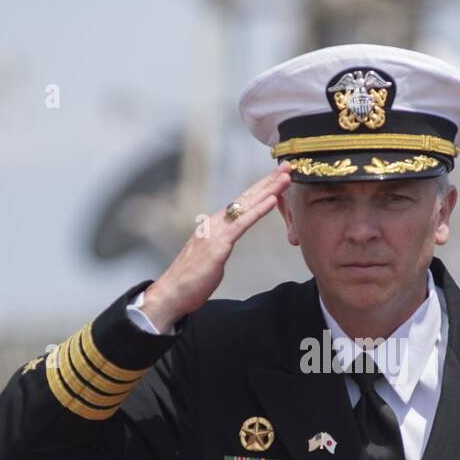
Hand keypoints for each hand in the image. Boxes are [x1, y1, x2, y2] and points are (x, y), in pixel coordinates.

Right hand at [140, 163, 290, 331]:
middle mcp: (214, 223)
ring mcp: (215, 232)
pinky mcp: (217, 245)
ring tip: (285, 176)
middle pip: (246, 197)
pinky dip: (258, 210)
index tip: (277, 176)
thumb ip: (219, 244)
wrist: (171, 294)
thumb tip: (226, 240)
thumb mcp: (210, 256)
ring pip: (246, 205)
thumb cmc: (191, 281)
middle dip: (268, 181)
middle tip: (287, 165)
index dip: (260, 187)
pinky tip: (272, 200)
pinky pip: (242, 224)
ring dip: (268, 189)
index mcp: (214, 225)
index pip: (241, 202)